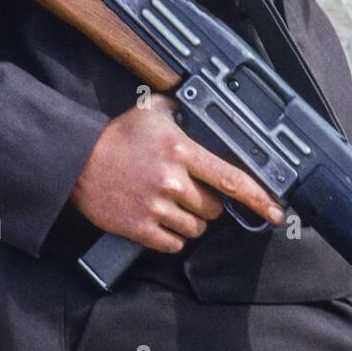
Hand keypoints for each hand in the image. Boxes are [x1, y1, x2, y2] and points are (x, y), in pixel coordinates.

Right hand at [69, 93, 286, 253]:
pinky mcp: (140, 228)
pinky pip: (173, 243)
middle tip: (190, 192)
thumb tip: (198, 107)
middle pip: (215, 209)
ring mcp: (156, 207)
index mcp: (181, 151)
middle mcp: (173, 181)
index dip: (259, 198)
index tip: (275, 211)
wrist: (76, 161)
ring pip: (196, 228)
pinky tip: (160, 220)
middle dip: (209, 203)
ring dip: (191, 221)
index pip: (230, 178)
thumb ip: (180, 110)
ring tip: (171, 205)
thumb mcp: (151, 111)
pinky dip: (172, 236)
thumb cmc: (115, 136)